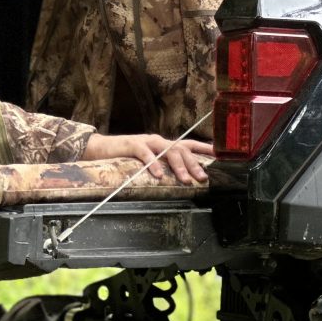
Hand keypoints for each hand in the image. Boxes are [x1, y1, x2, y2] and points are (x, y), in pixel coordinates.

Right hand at [83, 133, 211, 183]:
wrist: (101, 148)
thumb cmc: (127, 156)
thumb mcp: (150, 160)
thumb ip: (164, 165)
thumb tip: (183, 177)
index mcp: (165, 144)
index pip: (189, 144)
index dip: (204, 148)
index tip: (220, 154)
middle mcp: (159, 140)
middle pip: (182, 149)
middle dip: (194, 164)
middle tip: (202, 178)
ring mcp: (146, 141)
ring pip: (167, 150)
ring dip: (178, 166)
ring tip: (185, 180)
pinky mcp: (132, 145)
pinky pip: (145, 154)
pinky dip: (153, 164)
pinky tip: (158, 174)